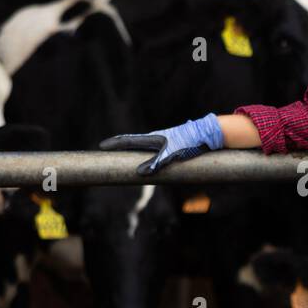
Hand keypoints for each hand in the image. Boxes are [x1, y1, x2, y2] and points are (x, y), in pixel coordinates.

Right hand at [99, 113, 224, 174]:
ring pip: (142, 147)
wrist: (206, 135)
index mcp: (152, 138)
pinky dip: (143, 155)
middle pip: (132, 143)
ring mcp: (162, 142)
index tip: (102, 146)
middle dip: (119, 147)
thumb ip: (156, 163)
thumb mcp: (172, 154)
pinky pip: (151, 152)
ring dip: (131, 151)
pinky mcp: (169, 146)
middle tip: (107, 151)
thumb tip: (139, 173)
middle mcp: (155, 138)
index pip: (128, 140)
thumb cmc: (190, 142)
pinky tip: (145, 161)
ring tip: (121, 157)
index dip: (115, 144)